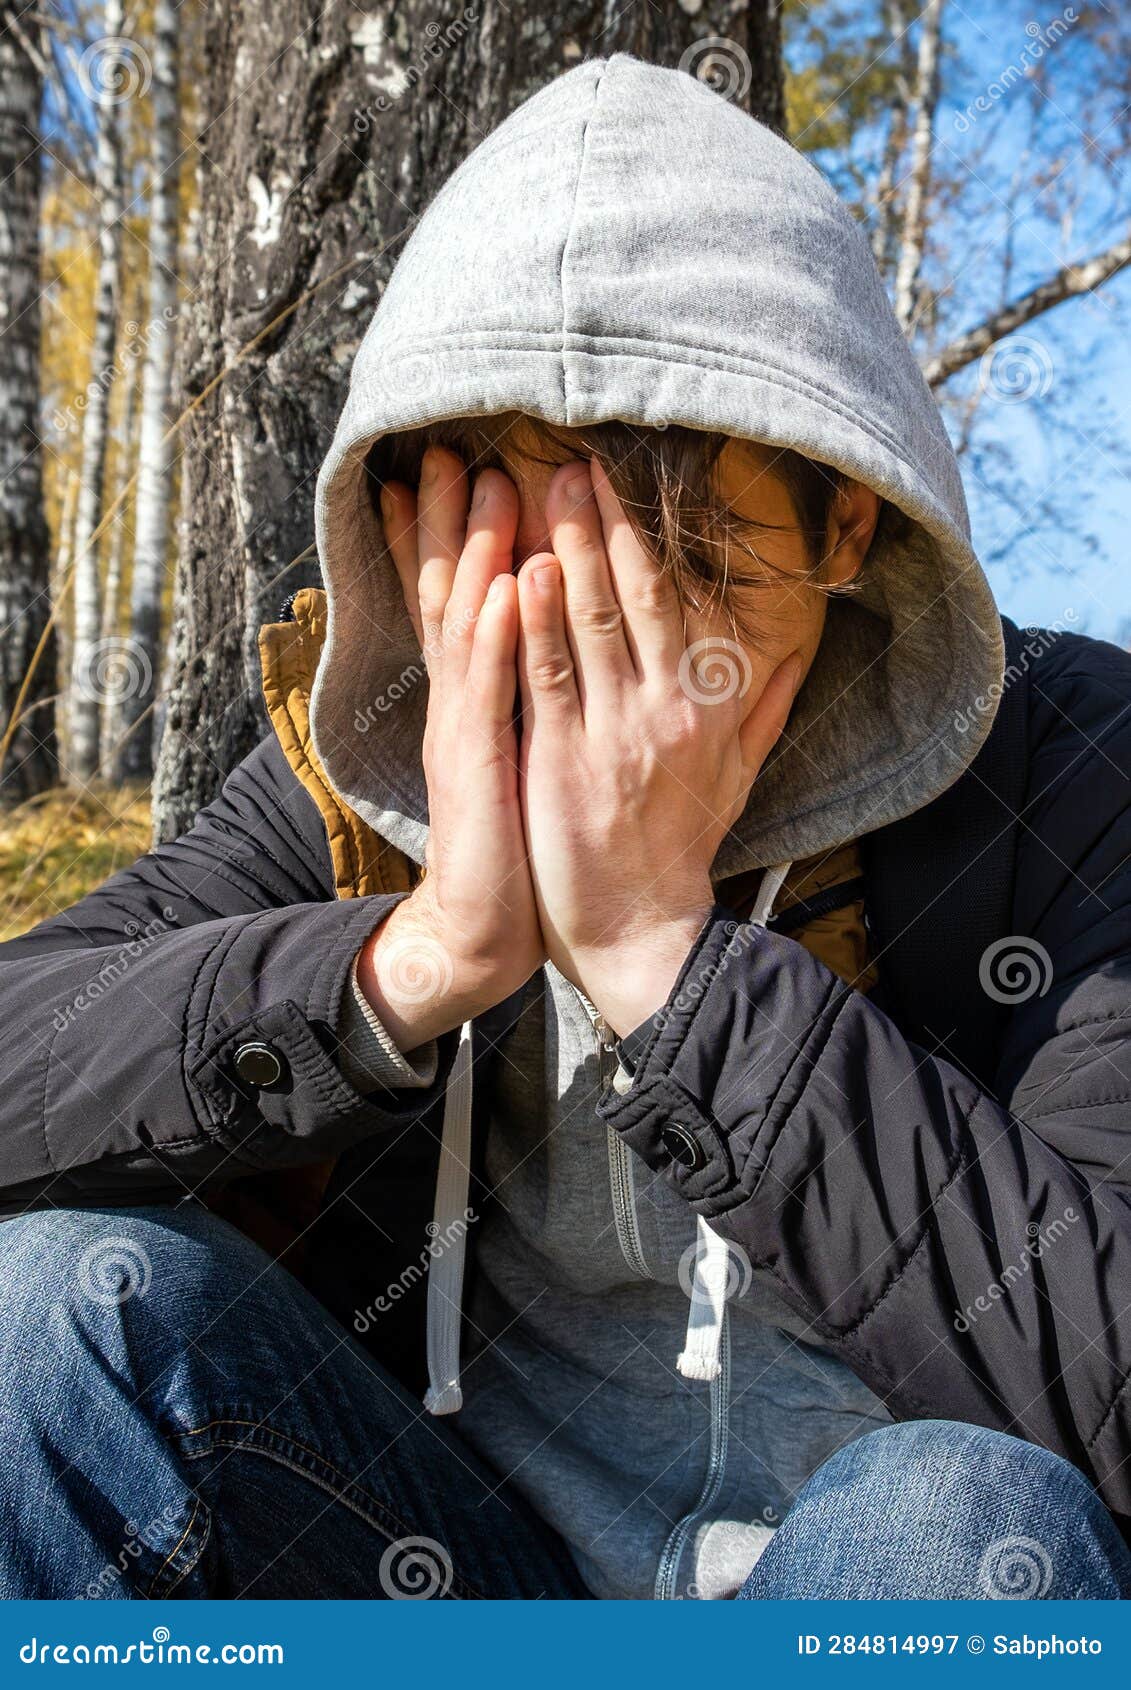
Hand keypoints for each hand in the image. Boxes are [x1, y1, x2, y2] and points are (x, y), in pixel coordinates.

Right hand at [355, 446, 544, 1047]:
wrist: (485, 923)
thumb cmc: (524, 841)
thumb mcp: (536, 756)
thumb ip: (548, 700)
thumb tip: (573, 652)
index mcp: (483, 696)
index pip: (469, 599)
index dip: (461, 536)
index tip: (463, 470)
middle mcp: (464, 702)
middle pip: (451, 595)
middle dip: (448, 521)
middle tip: (449, 449)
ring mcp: (464, 730)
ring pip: (464, 628)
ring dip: (471, 555)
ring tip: (480, 487)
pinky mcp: (477, 767)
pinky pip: (485, 692)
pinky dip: (492, 638)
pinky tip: (502, 589)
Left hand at [515, 457, 801, 1035]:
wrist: (641, 927)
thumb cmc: (684, 848)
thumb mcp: (741, 775)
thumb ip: (766, 705)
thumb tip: (801, 649)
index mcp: (709, 703)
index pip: (682, 601)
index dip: (654, 536)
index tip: (636, 476)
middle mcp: (668, 707)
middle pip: (636, 595)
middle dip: (608, 520)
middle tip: (581, 455)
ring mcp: (614, 731)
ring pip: (588, 622)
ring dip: (569, 548)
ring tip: (547, 486)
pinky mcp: (562, 758)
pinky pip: (546, 675)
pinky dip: (533, 621)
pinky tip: (521, 570)